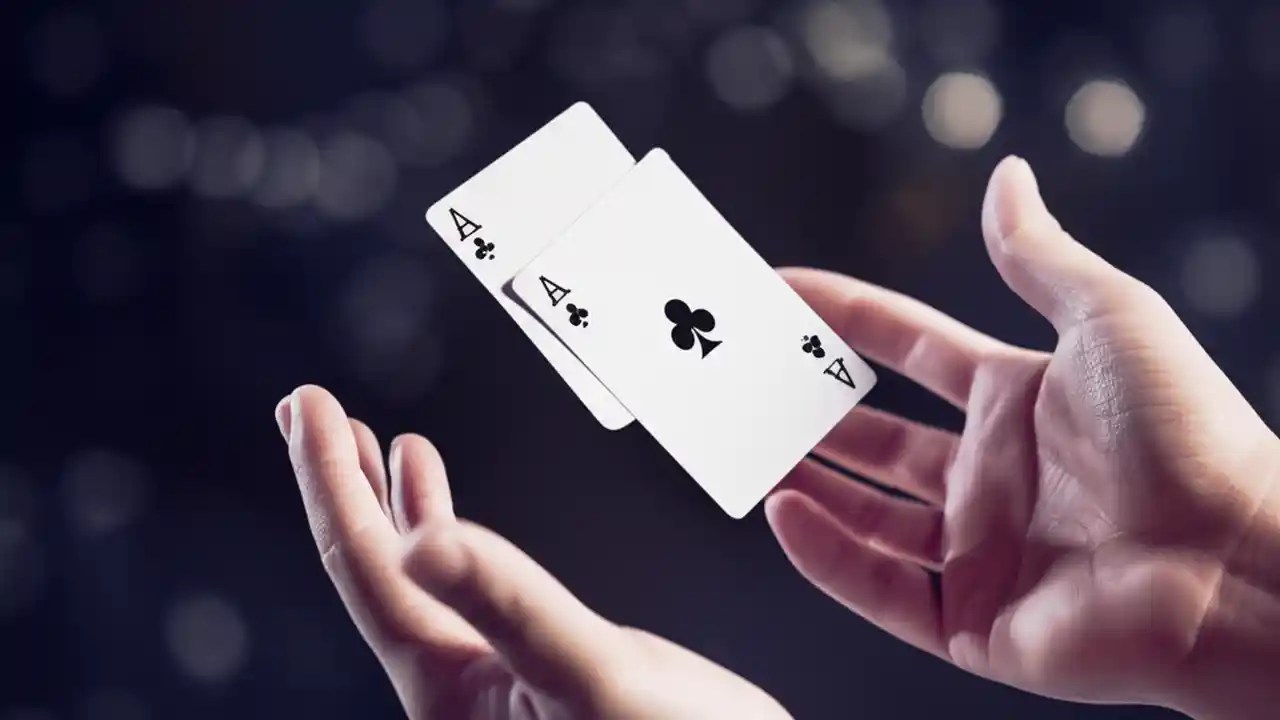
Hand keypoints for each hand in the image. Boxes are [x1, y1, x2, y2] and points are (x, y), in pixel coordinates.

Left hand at [275, 385, 788, 719]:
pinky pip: (471, 583)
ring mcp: (494, 675)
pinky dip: (452, 528)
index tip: (308, 407)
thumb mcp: (594, 680)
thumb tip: (420, 542)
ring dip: (388, 501)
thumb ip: (511, 605)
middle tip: (304, 406)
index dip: (331, 481)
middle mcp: (455, 687)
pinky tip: (437, 494)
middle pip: (376, 571)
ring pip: (420, 574)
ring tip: (365, 437)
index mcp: (449, 696)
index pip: (370, 572)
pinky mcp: (534, 665)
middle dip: (339, 483)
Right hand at [767, 157, 1279, 718]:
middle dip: (805, 406)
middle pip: (871, 434)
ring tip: (743, 449)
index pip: (906, 347)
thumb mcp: (1107, 318)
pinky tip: (783, 512)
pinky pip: (878, 587)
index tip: (778, 292)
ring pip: (863, 513)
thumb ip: (1037, 254)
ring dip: (802, 479)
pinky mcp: (971, 622)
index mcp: (1017, 398)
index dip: (842, 318)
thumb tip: (1005, 174)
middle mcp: (990, 474)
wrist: (1235, 569)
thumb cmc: (1186, 434)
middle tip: (741, 380)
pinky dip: (824, 554)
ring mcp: (978, 550)